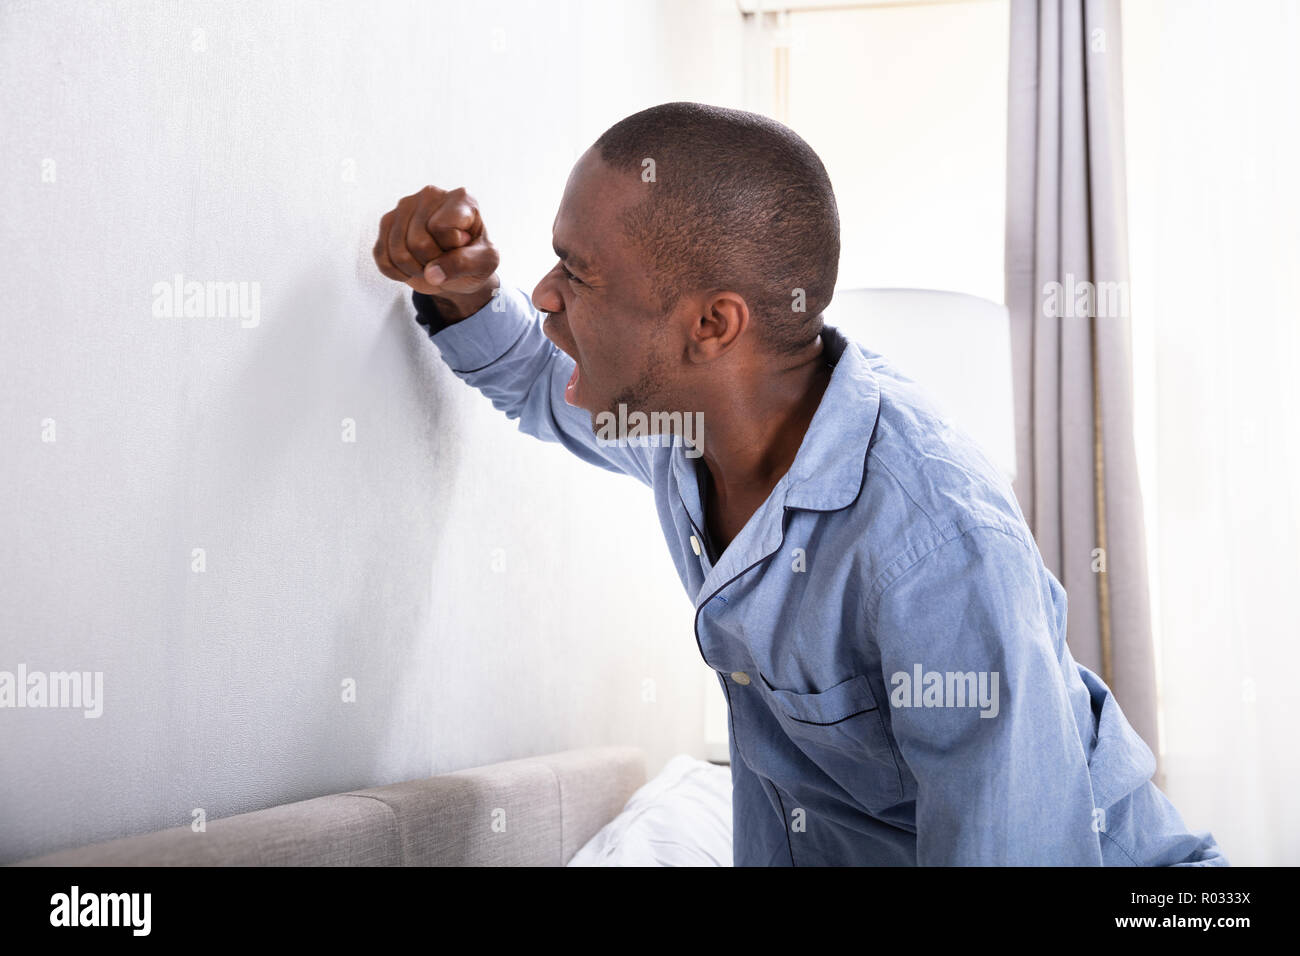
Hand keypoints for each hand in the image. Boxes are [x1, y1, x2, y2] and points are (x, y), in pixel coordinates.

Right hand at [373, 185, 500, 317]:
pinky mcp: (387, 222)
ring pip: (398, 251)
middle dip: (432, 263)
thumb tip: (431, 273)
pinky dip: (397, 272)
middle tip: (445, 260)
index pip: (440, 228)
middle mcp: (430, 195)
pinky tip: (411, 268)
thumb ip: (464, 264)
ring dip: (414, 270)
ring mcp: (405, 206)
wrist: (457, 267)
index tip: (463, 246)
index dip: (450, 249)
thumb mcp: (484, 263)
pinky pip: (382, 256)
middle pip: (418, 242)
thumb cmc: (474, 258)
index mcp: (461, 198)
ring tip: (430, 263)